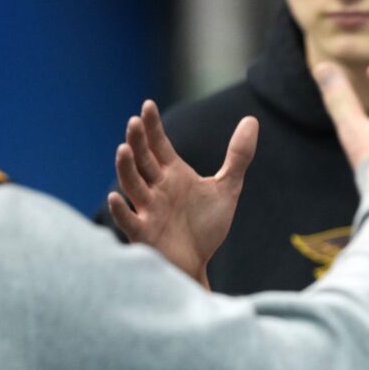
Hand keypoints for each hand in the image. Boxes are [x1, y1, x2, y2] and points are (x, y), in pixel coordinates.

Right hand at [108, 103, 257, 281]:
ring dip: (126, 169)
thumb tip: (251, 119)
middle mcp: (156, 188)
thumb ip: (237, 156)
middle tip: (134, 122)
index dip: (152, 126)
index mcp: (172, 174)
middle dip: (138, 142)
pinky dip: (121, 210)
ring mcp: (147, 209)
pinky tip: (116, 197)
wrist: (198, 263)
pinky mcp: (144, 233)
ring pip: (132, 185)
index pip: (158, 145)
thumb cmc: (205, 226)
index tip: (147, 106)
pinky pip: (129, 221)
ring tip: (122, 149)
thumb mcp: (226, 188)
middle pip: (143, 160)